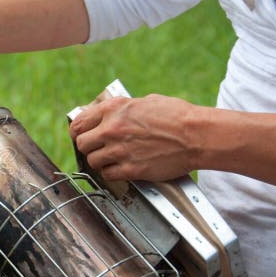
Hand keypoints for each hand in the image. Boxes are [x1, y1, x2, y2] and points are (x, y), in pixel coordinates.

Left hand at [68, 94, 201, 181]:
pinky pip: (108, 175)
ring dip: (100, 162)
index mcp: (113, 109)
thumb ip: (120, 109)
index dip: (77, 132)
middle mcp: (112, 129)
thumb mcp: (144, 101)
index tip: (81, 137)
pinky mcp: (131, 169)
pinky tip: (121, 168)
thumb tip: (105, 114)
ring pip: (92, 161)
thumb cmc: (176, 116)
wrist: (197, 135)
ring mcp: (120, 150)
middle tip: (97, 149)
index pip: (78, 123)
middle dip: (88, 147)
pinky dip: (112, 173)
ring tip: (112, 159)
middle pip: (81, 144)